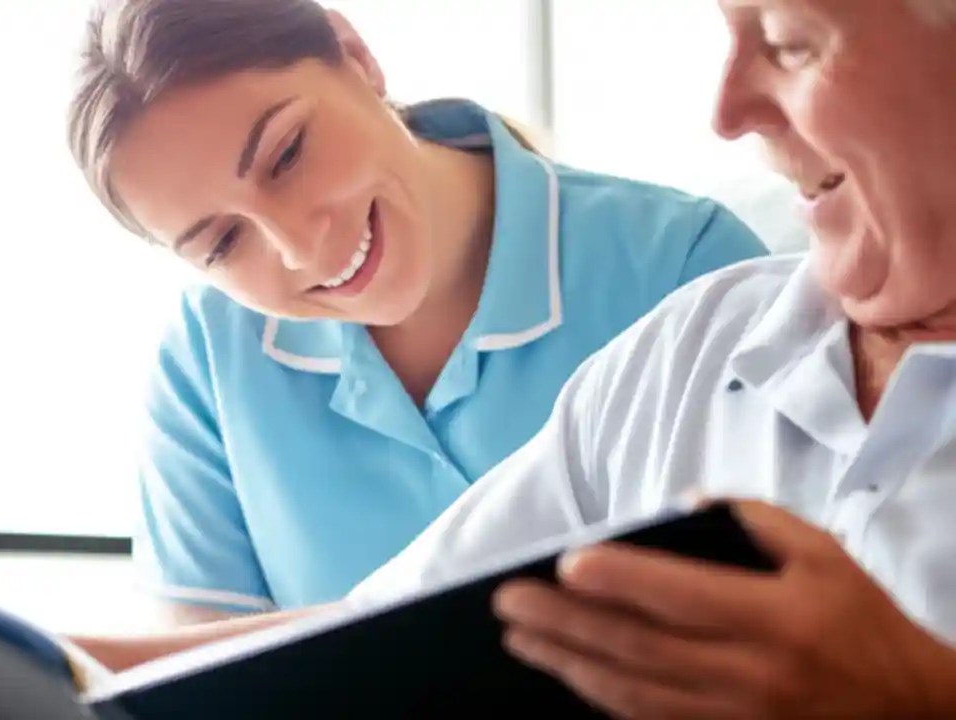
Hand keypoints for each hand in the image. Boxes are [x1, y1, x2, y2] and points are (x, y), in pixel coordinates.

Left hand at [492, 499, 955, 718]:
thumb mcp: (823, 553)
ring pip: (634, 694)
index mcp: (775, 617)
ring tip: (520, 639)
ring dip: (569, 664)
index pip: (681, 597)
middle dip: (564, 624)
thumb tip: (680, 505)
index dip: (619, 581)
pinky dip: (604, 700)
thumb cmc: (860, 620)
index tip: (564, 564)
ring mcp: (736, 716)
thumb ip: (753, 519)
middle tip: (508, 602)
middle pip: (639, 648)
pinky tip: (570, 676)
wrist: (913, 710)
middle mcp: (750, 673)